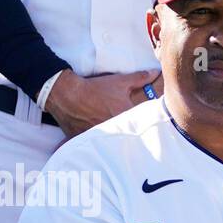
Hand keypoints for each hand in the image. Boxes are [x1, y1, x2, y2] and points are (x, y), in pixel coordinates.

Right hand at [45, 68, 160, 138]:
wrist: (67, 94)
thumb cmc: (95, 88)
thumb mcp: (119, 81)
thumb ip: (139, 78)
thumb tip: (155, 73)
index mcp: (124, 116)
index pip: (140, 125)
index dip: (143, 127)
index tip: (149, 131)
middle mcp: (113, 129)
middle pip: (126, 137)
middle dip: (129, 136)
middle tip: (134, 141)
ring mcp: (99, 135)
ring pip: (110, 144)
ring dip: (113, 142)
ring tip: (115, 141)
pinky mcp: (85, 138)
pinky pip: (91, 146)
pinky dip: (93, 147)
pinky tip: (95, 149)